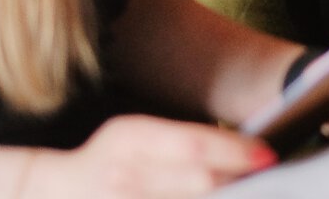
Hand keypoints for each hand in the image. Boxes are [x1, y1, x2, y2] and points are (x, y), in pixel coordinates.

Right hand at [25, 116, 273, 197]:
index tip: (268, 155)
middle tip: (273, 180)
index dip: (236, 152)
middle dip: (240, 184)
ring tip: (251, 194)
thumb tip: (247, 153)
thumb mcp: (138, 136)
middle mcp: (126, 175)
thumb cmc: (110, 159)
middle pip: (199, 185)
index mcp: (131, 138)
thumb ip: (184, 143)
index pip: (196, 145)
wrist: (55, 192)